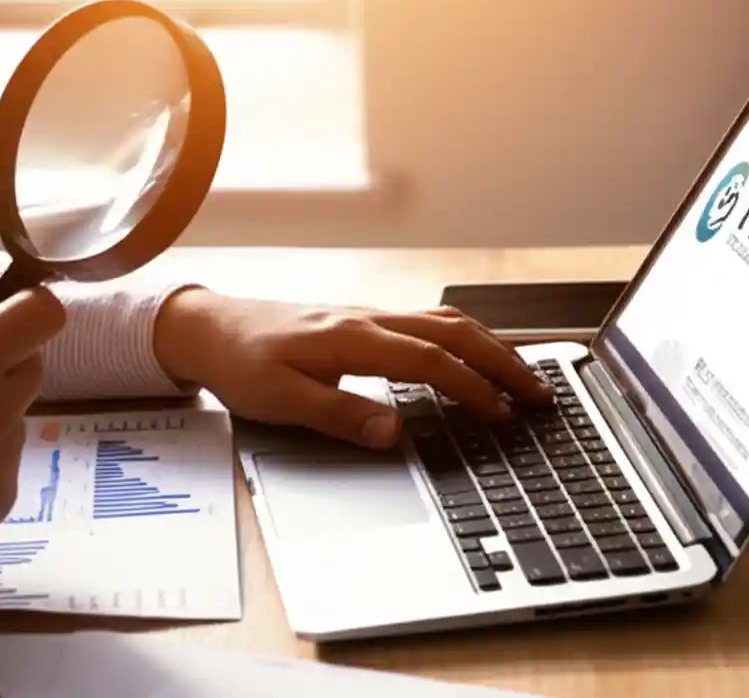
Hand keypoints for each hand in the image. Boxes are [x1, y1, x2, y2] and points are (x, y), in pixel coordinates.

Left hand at [154, 289, 551, 448]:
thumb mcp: (280, 401)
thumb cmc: (240, 364)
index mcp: (354, 339)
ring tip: (522, 375)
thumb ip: (340, 415)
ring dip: (489, 346)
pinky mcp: (364, 322)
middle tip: (541, 391)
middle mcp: (369, 320)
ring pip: (446, 321)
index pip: (432, 361)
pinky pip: (429, 322)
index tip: (503, 414)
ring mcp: (369, 317)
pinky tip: (473, 356)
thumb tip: (394, 430)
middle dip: (503, 360)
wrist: (208, 328)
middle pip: (455, 331)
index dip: (472, 388)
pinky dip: (465, 339)